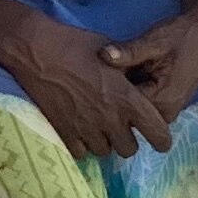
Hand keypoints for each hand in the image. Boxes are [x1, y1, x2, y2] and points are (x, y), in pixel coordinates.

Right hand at [4, 11, 177, 162]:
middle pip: (130, 149)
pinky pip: (81, 153)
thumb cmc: (76, 44)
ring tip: (98, 126)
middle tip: (121, 126)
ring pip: (105, 152)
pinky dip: (83, 144)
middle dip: (128, 139)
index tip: (159, 138)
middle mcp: (110, 118)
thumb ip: (128, 73)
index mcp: (127, 98)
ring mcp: (86, 128)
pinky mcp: (64, 132)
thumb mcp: (111, 54)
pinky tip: (80, 130)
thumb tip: (138, 80)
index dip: (162, 139)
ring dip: (105, 141)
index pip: (158, 134)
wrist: (36, 50)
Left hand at [107, 0, 197, 126]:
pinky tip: (129, 72)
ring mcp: (168, 110)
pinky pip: (144, 102)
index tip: (96, 76)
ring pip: (135, 107)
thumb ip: (129, 52)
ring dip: (124, 91)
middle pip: (127, 110)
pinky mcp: (167, 104)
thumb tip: (102, 55)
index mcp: (162, 101)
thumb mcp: (154, 41)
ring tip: (118, 69)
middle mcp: (166, 112)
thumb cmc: (182, 34)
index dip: (106, 90)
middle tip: (104, 71)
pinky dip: (134, 88)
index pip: (122, 107)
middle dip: (114, 93)